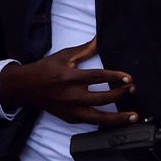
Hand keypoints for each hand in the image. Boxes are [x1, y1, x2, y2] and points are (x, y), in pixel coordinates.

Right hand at [0, 37, 136, 124]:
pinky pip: (91, 122)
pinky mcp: (70, 119)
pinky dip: (105, 122)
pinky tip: (117, 121)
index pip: (98, 77)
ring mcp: (71, 110)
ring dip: (118, 118)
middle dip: (120, 94)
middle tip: (133, 89)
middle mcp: (72, 96)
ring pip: (99, 118)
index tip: (129, 78)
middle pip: (102, 98)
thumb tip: (100, 38)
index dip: (115, 77)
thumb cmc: (46, 69)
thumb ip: (85, 49)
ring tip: (133, 116)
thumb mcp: (64, 56)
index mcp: (71, 78)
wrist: (27, 87)